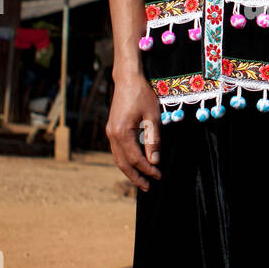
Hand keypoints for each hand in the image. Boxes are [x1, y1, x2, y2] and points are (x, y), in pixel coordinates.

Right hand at [106, 74, 162, 189]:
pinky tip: (135, 165)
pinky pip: (117, 151)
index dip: (147, 169)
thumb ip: (153, 140)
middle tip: (148, 188)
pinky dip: (126, 161)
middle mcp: (112, 135)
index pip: (135, 158)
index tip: (159, 176)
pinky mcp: (112, 129)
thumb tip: (155, 161)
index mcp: (121, 132)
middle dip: (135, 177)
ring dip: (130, 171)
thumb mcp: (152, 117)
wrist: (127, 79)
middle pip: (123, 163)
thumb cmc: (142, 95)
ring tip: (142, 181)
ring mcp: (110, 132)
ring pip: (118, 158)